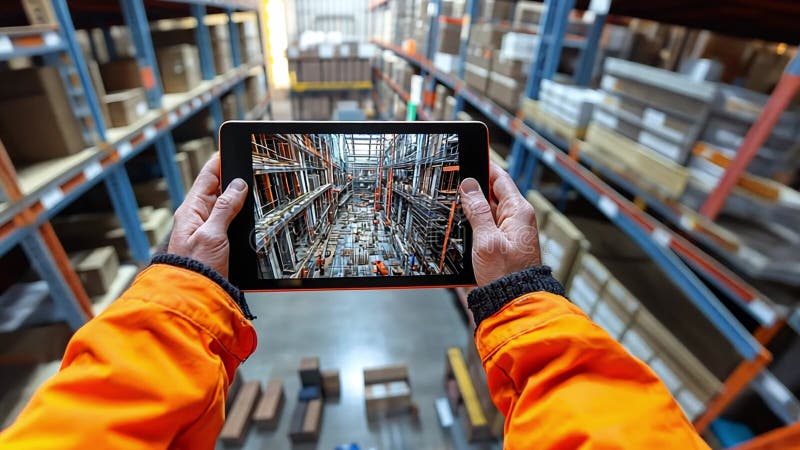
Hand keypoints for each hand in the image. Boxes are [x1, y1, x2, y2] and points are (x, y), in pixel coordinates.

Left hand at [168, 154, 246, 277]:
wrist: (193, 298)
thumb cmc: (196, 269)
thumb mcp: (212, 234)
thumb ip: (225, 208)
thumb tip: (238, 184)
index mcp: (191, 210)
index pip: (207, 177)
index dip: (221, 160)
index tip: (232, 146)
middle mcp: (198, 218)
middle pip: (219, 190)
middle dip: (234, 178)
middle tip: (251, 165)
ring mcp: (207, 232)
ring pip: (227, 207)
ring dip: (239, 199)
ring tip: (256, 187)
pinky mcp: (217, 245)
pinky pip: (230, 223)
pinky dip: (241, 216)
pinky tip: (252, 215)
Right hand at [460, 163, 540, 285]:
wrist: (513, 303)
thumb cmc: (505, 275)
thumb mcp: (486, 240)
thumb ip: (477, 210)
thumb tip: (469, 185)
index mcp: (519, 212)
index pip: (500, 179)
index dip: (484, 166)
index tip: (470, 156)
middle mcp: (517, 219)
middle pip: (492, 194)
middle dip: (473, 189)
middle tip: (453, 183)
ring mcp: (510, 233)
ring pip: (487, 211)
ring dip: (472, 209)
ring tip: (453, 206)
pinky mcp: (503, 245)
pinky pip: (487, 227)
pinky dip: (474, 224)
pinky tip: (461, 227)